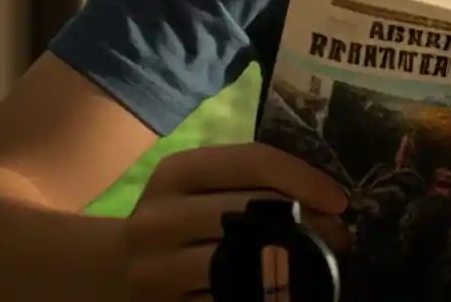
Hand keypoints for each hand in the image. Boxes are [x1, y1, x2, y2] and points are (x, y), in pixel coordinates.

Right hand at [116, 142, 348, 301]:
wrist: (110, 269)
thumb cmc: (177, 219)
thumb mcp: (198, 188)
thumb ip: (250, 184)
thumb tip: (327, 202)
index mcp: (175, 172)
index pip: (252, 162)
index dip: (303, 178)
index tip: (339, 200)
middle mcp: (159, 218)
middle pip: (251, 213)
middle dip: (307, 225)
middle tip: (339, 235)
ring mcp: (155, 270)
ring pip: (241, 265)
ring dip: (290, 265)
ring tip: (317, 265)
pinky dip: (262, 295)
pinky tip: (280, 290)